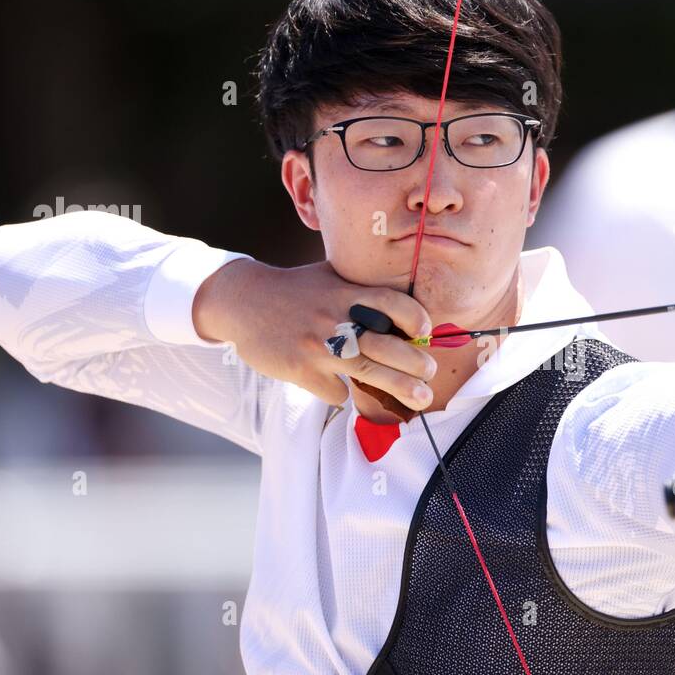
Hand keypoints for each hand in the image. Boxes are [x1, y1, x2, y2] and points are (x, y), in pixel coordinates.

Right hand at [192, 259, 436, 409]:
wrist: (243, 301)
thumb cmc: (296, 290)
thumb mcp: (330, 276)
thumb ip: (362, 286)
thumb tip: (406, 304)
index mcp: (346, 293)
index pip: (392, 303)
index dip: (415, 318)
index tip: (425, 331)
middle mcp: (335, 318)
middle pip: (388, 346)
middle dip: (417, 364)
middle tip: (430, 373)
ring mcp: (318, 346)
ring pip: (369, 374)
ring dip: (400, 389)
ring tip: (421, 398)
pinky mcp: (301, 370)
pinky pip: (336, 391)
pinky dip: (342, 392)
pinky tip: (338, 383)